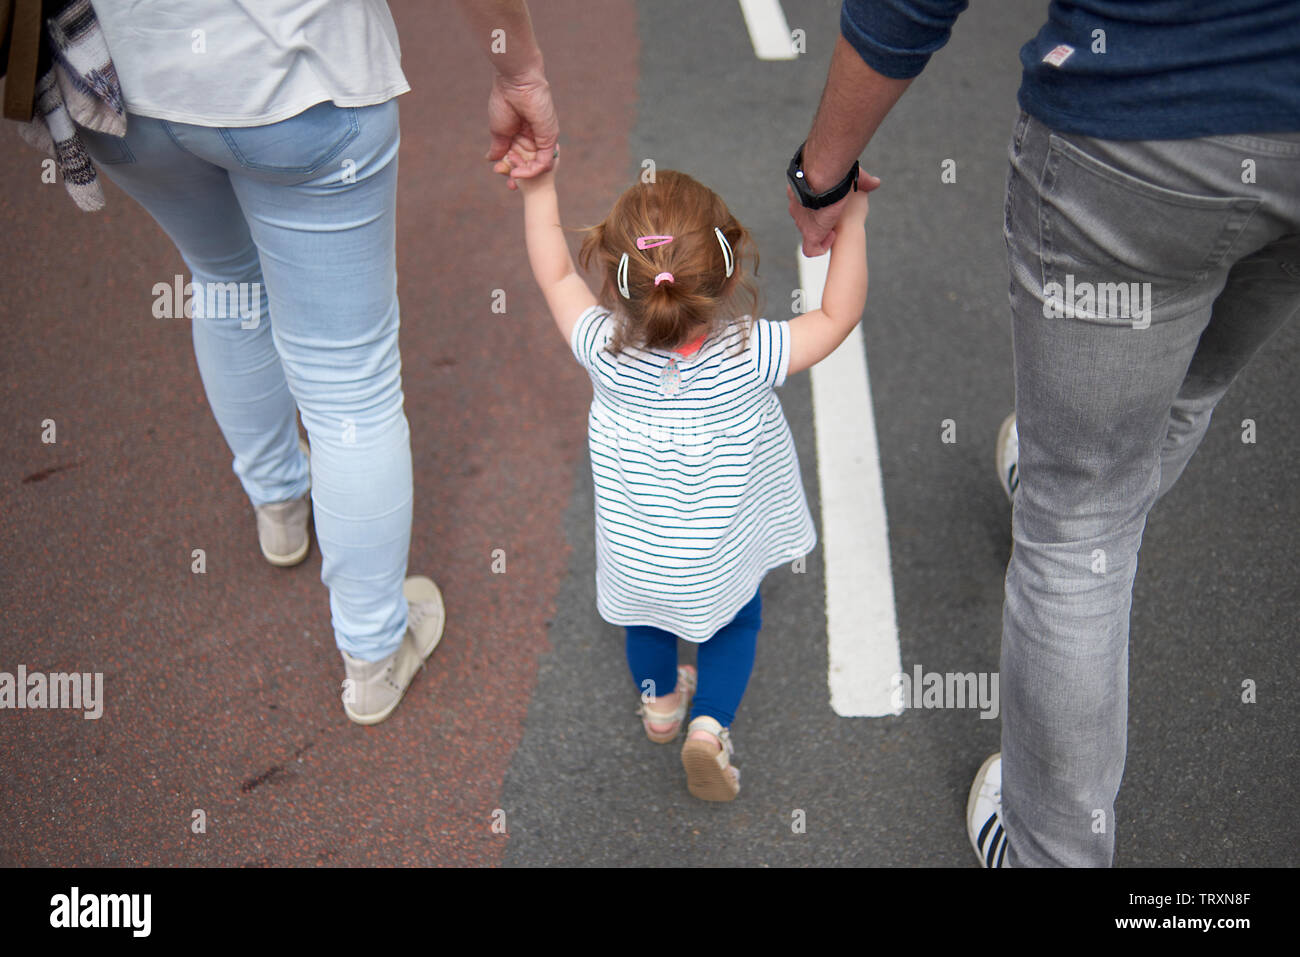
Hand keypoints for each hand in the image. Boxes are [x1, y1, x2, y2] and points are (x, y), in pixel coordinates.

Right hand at [485, 70, 558, 189]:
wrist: (516, 83)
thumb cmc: (505, 101)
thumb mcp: (499, 131)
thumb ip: (499, 147)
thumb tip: (491, 160)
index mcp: (521, 134)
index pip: (518, 157)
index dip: (510, 169)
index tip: (500, 175)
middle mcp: (534, 138)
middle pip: (528, 164)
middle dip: (518, 177)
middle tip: (509, 185)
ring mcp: (543, 138)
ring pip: (536, 166)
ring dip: (524, 174)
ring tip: (512, 175)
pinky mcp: (549, 139)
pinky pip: (544, 162)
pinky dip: (532, 171)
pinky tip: (519, 173)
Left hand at [788, 168, 879, 255]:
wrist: (824, 178)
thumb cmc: (835, 170)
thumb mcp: (850, 174)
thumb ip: (863, 180)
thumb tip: (875, 183)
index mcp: (802, 191)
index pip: (806, 202)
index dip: (819, 206)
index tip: (833, 203)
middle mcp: (797, 207)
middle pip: (805, 218)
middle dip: (819, 219)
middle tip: (833, 216)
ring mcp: (802, 222)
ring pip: (808, 233)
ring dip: (823, 232)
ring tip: (835, 225)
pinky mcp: (810, 234)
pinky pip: (811, 249)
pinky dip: (823, 245)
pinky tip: (833, 235)